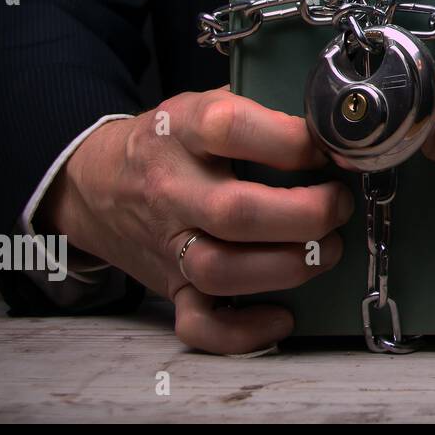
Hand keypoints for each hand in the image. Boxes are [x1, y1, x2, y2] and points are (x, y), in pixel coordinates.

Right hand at [42, 88, 351, 353]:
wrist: (96, 181)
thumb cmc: (174, 140)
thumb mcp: (206, 102)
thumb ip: (261, 107)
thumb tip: (334, 124)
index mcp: (184, 130)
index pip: (232, 129)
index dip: (292, 141)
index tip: (328, 150)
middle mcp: (171, 188)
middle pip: (236, 212)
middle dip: (306, 215)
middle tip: (339, 205)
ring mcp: (167, 242)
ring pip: (221, 270)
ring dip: (288, 267)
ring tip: (327, 249)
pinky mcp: (168, 285)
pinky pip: (198, 323)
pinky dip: (242, 332)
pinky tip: (282, 317)